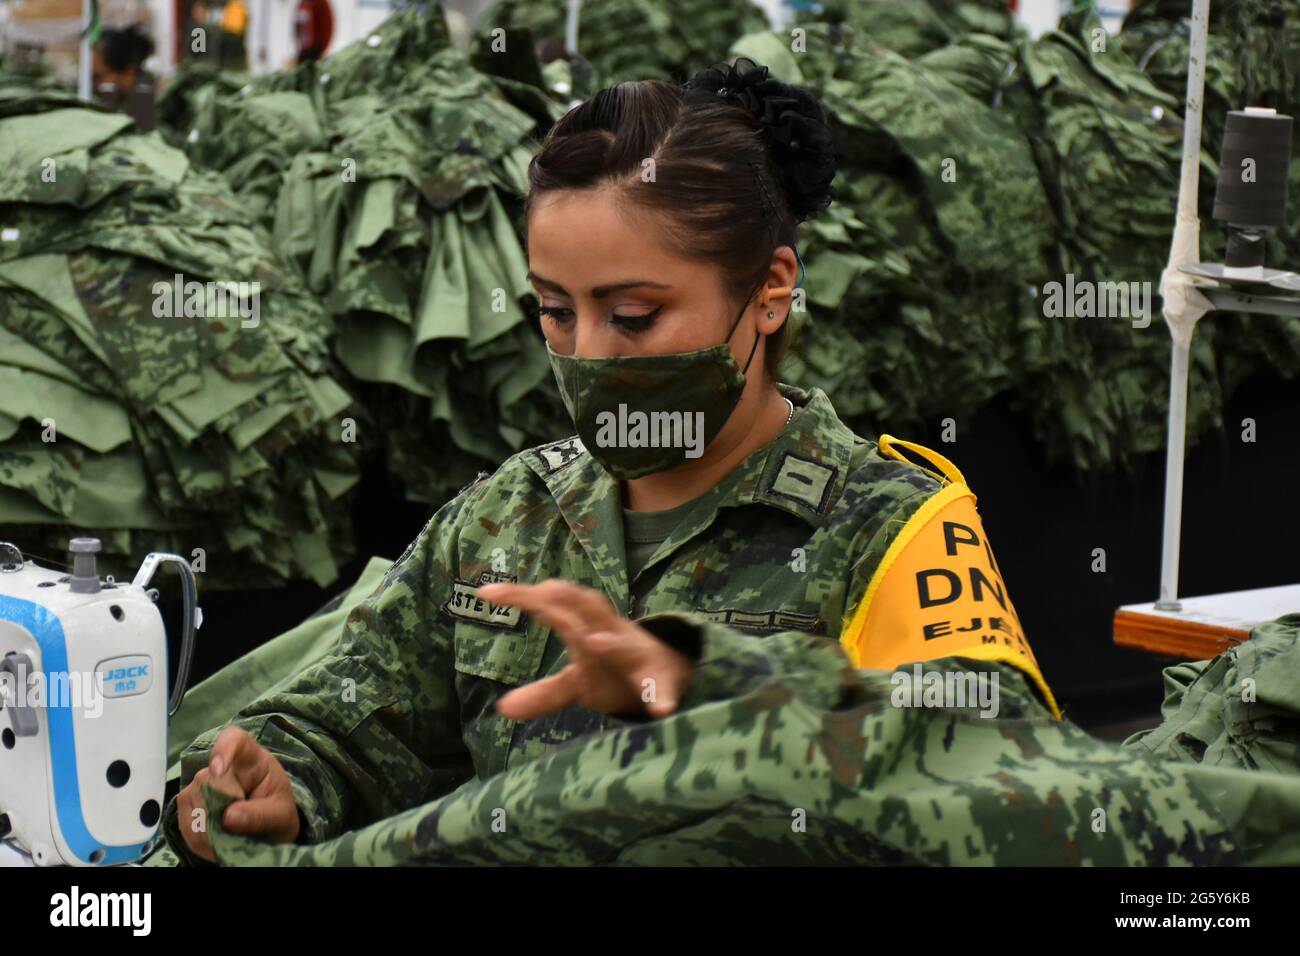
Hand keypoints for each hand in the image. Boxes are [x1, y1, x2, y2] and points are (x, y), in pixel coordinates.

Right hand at [176, 726, 299, 861]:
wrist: (267, 828)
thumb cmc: (277, 812)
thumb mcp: (280, 815)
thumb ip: (260, 815)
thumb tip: (228, 816)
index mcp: (251, 759)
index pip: (235, 740)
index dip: (223, 749)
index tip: (218, 768)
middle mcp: (221, 766)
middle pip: (208, 780)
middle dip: (219, 811)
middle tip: (237, 831)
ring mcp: (200, 784)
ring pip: (192, 802)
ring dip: (208, 830)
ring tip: (230, 841)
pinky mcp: (188, 803)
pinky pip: (184, 821)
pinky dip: (199, 839)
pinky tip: (216, 845)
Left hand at [477, 580, 693, 721]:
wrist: (673, 675)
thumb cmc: (617, 672)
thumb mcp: (579, 683)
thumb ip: (544, 693)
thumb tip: (502, 709)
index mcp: (587, 630)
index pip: (553, 608)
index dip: (523, 598)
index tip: (485, 591)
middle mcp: (612, 634)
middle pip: (589, 611)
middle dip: (569, 600)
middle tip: (545, 590)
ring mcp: (638, 656)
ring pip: (626, 645)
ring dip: (612, 643)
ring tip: (596, 642)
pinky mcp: (662, 681)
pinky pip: (662, 686)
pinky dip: (661, 695)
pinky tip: (660, 710)